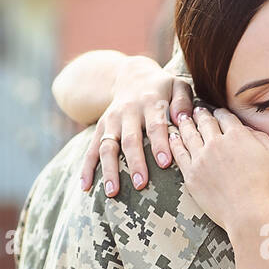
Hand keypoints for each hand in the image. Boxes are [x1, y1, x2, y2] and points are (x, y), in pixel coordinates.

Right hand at [80, 56, 193, 196]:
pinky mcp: (100, 129)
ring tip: (113, 192)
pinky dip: (87, 168)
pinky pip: (91, 150)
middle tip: (141, 184)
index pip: (155, 125)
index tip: (164, 163)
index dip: (159, 143)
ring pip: (108, 147)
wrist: (132, 76)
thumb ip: (183, 101)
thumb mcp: (177, 86)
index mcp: (150, 103)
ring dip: (109, 170)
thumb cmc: (162, 88)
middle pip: (130, 139)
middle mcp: (128, 112)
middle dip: (135, 162)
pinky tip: (85, 187)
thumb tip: (182, 119)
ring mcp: (111, 122)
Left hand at [169, 107, 268, 233]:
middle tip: (197, 110)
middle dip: (201, 114)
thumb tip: (250, 131)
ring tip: (183, 118)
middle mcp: (216, 142)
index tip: (218, 113)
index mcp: (238, 135)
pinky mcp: (191, 175)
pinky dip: (174, 143)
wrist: (250, 215)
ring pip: (189, 134)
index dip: (221, 113)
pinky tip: (172, 138)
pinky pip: (179, 153)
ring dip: (185, 124)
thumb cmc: (267, 189)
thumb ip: (262, 139)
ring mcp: (201, 158)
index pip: (225, 117)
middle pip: (205, 122)